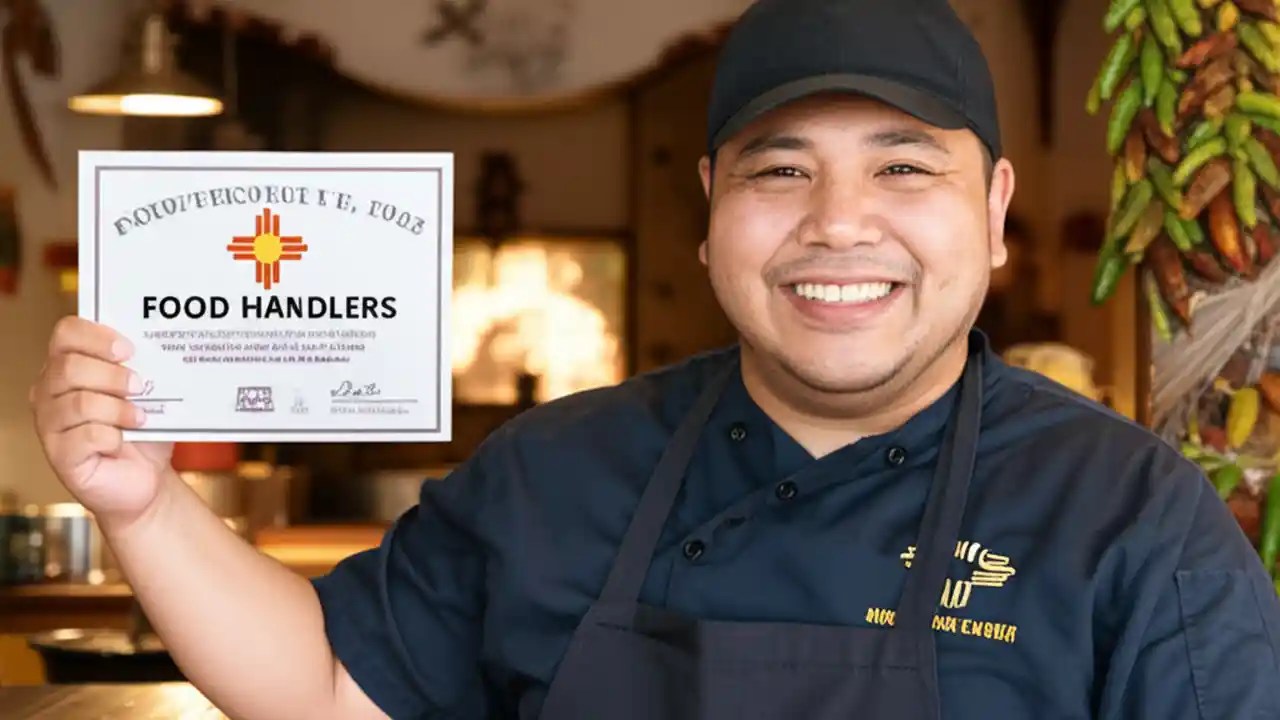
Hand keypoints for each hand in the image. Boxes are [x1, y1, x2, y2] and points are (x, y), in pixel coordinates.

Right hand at [29, 316, 173, 528]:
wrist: (145, 476)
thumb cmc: (140, 429)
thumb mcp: (144, 392)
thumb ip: (141, 368)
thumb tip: (157, 348)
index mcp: (66, 366)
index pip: (66, 333)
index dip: (96, 336)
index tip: (128, 349)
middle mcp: (49, 392)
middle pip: (69, 367)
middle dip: (111, 374)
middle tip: (139, 385)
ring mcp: (50, 425)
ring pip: (79, 403)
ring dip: (117, 408)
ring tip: (140, 417)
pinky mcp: (60, 455)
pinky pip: (85, 436)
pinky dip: (112, 435)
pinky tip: (124, 439)